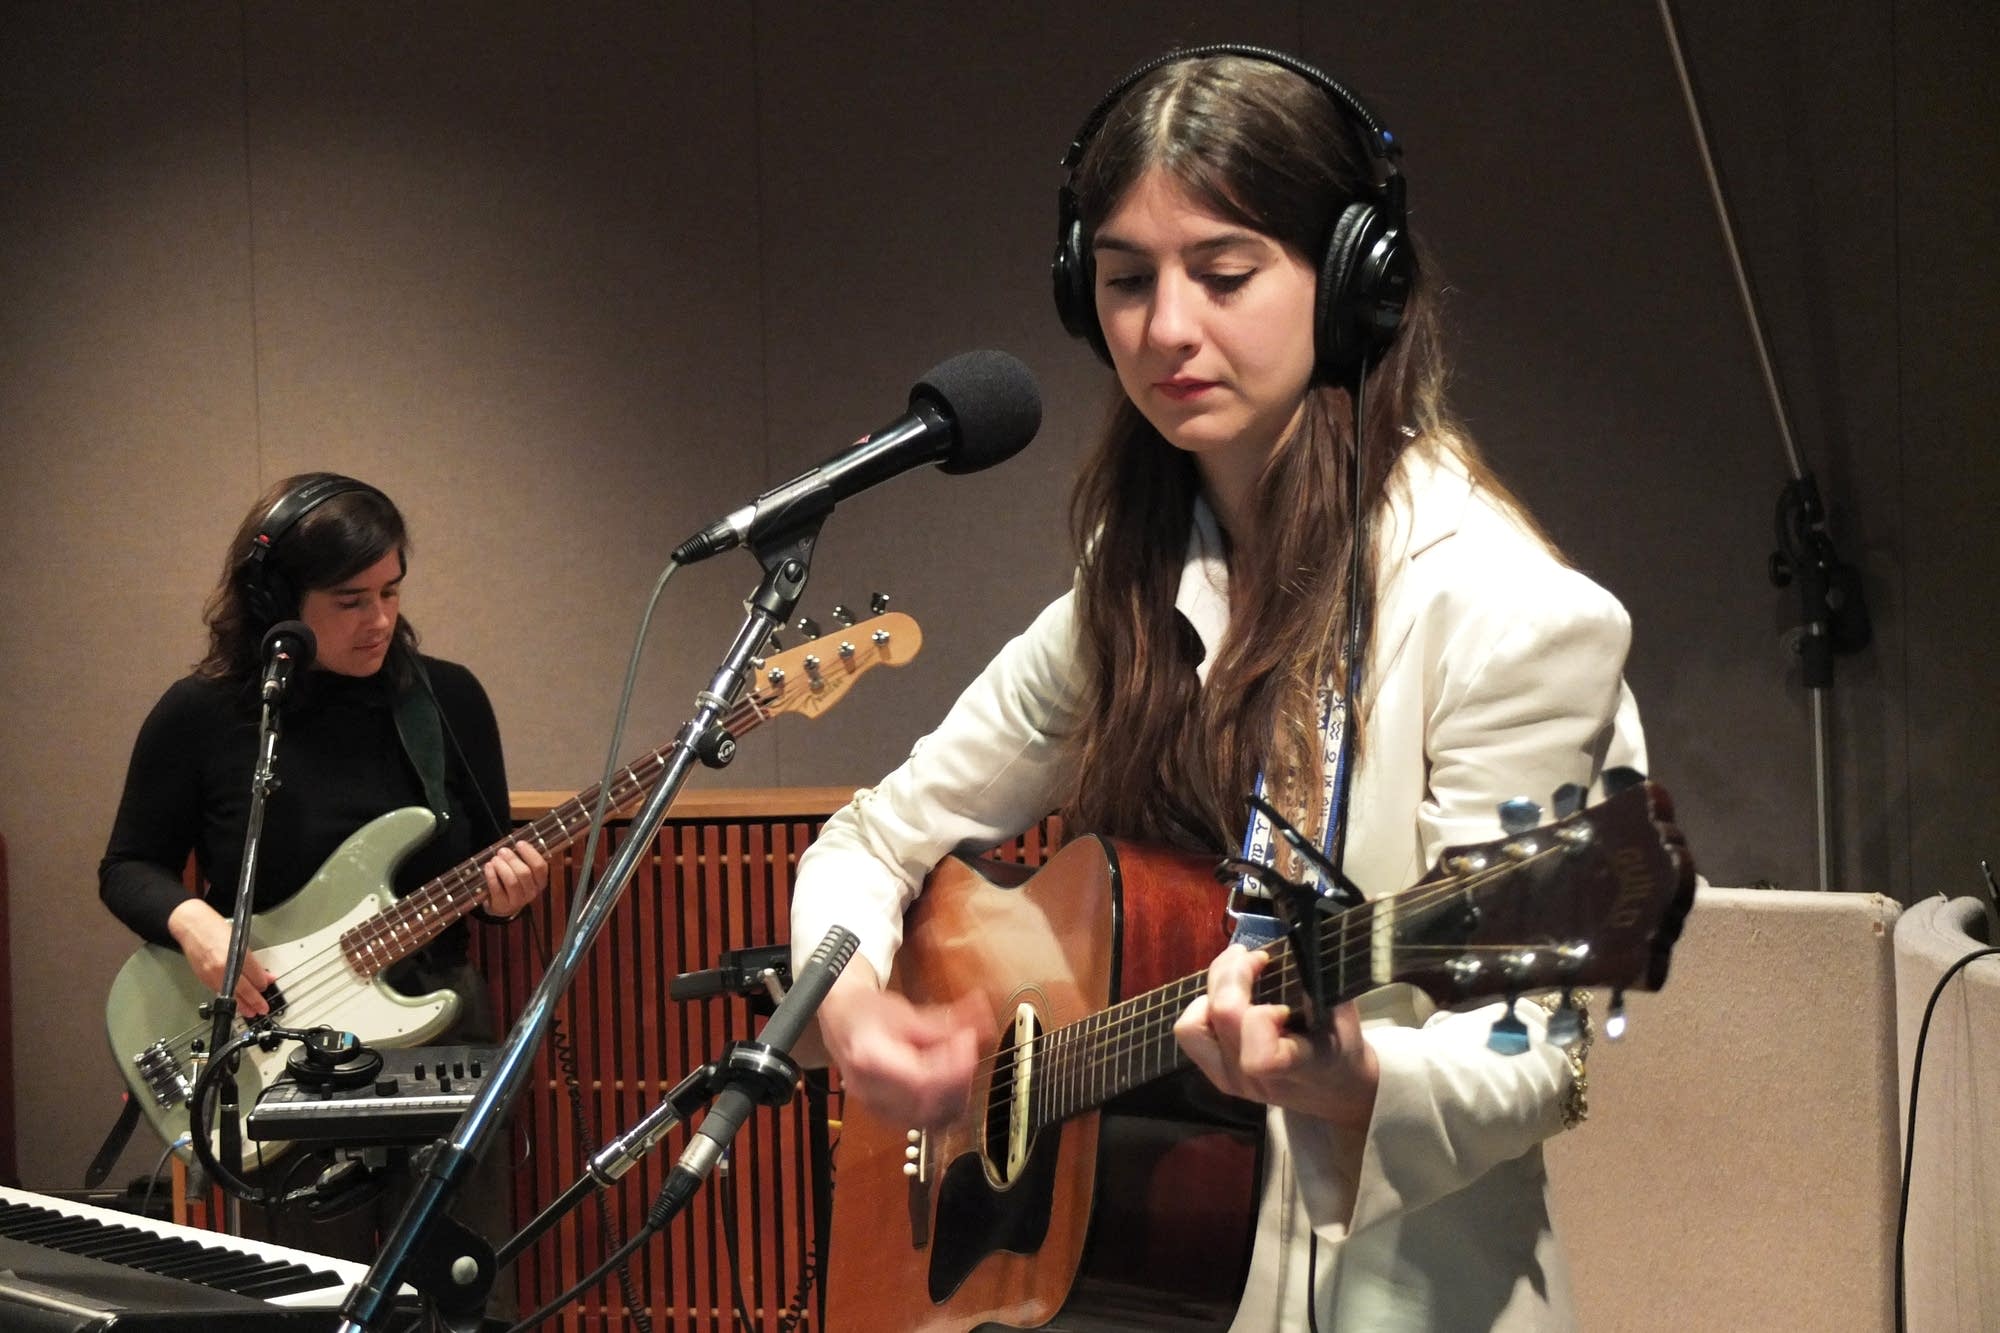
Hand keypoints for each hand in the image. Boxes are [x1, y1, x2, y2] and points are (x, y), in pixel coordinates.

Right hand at [167, 898, 273, 1016]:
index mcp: (236, 954)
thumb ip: (252, 959)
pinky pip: (220, 991)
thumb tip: (263, 973)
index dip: (263, 983)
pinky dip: (229, 998)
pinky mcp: (204, 978)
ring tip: (251, 1012)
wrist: (191, 926)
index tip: (267, 986)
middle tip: (263, 1008)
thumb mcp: (239, 939)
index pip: (255, 975)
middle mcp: (225, 966)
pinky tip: (234, 1003)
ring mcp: (212, 974)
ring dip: (242, 1005)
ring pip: (231, 994)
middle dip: (255, 1000)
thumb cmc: (214, 927)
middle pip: (244, 988)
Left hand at [481, 839, 549, 917]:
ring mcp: (518, 901)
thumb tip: (517, 840)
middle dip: (512, 859)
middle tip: (502, 851)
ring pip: (512, 881)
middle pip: (524, 873)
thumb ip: (523, 857)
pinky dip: (491, 876)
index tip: (519, 843)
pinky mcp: (503, 906)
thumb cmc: (512, 880)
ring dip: (501, 867)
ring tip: (494, 859)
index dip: (530, 853)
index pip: (540, 866)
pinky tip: (488, 867)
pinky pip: (497, 889)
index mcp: (540, 881)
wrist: (501, 905)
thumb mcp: (521, 870)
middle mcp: (532, 892)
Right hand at [815, 958, 984, 1127]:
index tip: (967, 1040)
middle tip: (967, 1049)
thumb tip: (981, 1027)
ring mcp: (878, 1109)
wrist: (842, 1023)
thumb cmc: (867, 1013)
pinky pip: (927, 1122)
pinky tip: (950, 1081)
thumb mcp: (905, 1011)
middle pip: (929, 1107)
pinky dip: (947, 1105)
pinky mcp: (887, 1117)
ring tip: (960, 1064)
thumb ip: (944, 1025)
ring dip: (957, 1096)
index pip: (920, 1082)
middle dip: (959, 1080)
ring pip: (932, 1122)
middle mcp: (870, 1092)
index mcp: (870, 1060)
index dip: (953, 1067)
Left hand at [1175, 943, 1378, 1129]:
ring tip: (1238, 969)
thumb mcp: (1344, 1017)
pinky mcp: (1215, 1073)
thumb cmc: (1341, 1046)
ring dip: (1214, 987)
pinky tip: (1228, 994)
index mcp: (1296, 1069)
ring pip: (1194, 1024)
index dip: (1263, 1018)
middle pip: (1222, 1018)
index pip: (1259, 1057)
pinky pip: (1190, 1032)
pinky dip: (1202, 1005)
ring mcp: (1229, 1079)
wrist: (1332, 1089)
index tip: (1285, 1006)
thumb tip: (1295, 945)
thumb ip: (1318, 986)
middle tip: (1258, 957)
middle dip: (1236, 974)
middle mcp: (1255, 1080)